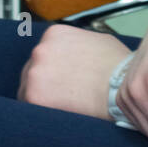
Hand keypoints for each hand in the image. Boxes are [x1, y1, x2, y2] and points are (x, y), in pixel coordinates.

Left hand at [16, 24, 133, 120]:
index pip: (42, 53)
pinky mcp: (33, 96)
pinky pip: (28, 106)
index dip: (50, 68)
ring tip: (60, 104)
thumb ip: (76, 44)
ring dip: (40, 96)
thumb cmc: (115, 66)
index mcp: (54, 34)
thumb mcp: (96, 40)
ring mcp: (34, 72)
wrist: (120, 85)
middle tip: (60, 93)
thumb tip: (73, 54)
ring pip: (27, 88)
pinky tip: (56, 112)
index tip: (58, 78)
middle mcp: (41, 50)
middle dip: (43, 82)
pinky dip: (40, 111)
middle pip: (31, 70)